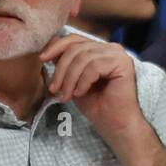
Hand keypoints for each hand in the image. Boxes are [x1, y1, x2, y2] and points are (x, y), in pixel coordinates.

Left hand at [38, 34, 144, 153]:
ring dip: (70, 79)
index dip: (56, 47)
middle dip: (61, 69)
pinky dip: (83, 81)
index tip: (42, 59)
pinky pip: (94, 66)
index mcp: (100, 49)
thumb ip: (66, 64)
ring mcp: (118, 54)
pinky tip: (80, 93)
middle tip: (54, 89)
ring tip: (66, 96)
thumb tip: (50, 47)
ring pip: (83, 57)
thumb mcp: (74, 82)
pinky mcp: (123, 64)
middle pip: (76, 48)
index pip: (74, 39)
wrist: (115, 126)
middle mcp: (111, 48)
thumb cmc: (97, 107)